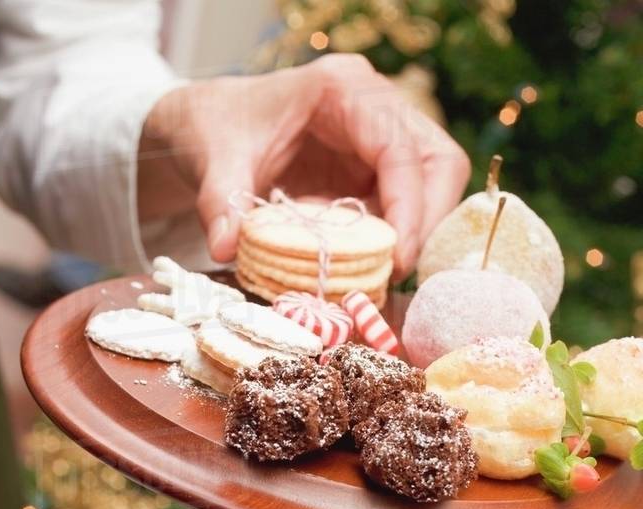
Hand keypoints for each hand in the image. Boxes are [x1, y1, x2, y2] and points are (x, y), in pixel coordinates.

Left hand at [140, 54, 469, 278]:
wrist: (212, 127)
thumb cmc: (218, 129)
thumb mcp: (214, 161)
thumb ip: (222, 201)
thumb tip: (227, 246)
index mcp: (342, 89)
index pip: (400, 146)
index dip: (408, 205)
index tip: (398, 258)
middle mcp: (376, 108)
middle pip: (438, 163)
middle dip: (427, 222)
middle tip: (397, 274)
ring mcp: (382, 139)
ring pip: (432, 186)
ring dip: (414, 236)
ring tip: (380, 277)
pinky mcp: (376, 171)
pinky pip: (405, 207)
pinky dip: (393, 241)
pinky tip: (366, 269)